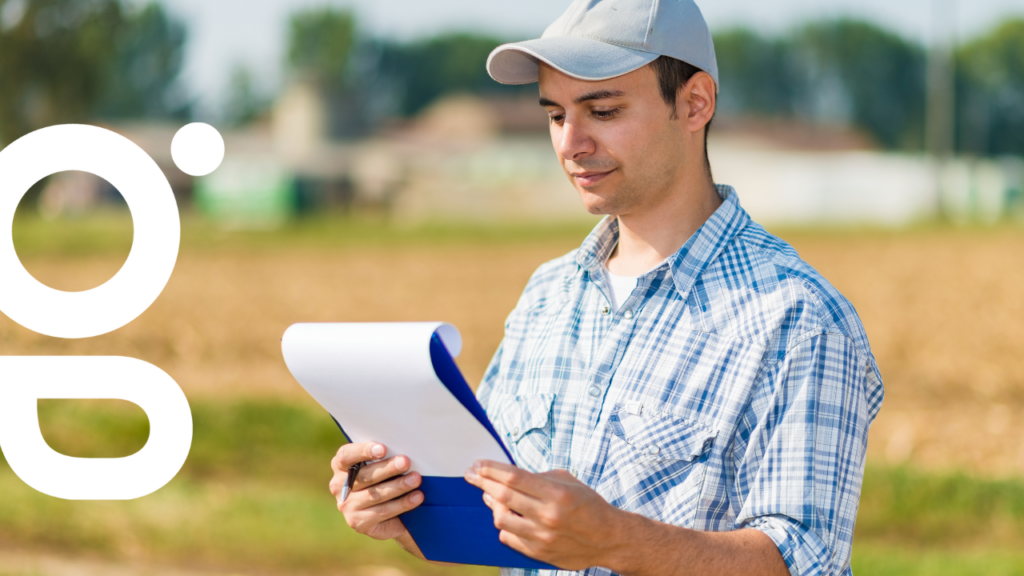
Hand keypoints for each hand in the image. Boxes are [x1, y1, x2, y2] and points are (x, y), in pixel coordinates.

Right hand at [329, 442, 424, 543]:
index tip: (383, 449)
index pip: (346, 456)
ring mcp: (347, 506)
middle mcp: (339, 486)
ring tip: (416, 479)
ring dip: (398, 486)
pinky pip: (383, 512)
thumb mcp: (379, 464)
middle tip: (406, 462)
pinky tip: (416, 497)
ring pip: (375, 495)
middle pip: (364, 476)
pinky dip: (402, 504)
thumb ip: (383, 456)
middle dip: (388, 468)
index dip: (363, 451)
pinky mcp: (358, 523)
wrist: (388, 512)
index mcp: (340, 466)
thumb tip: (403, 447)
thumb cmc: (384, 477)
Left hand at [464, 460, 625, 570]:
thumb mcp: (568, 482)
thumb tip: (507, 474)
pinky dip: (504, 524)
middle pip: (503, 496)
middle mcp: (548, 516)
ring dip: (491, 504)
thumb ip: (538, 477)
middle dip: (482, 482)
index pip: (514, 477)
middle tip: (471, 474)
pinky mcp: (538, 553)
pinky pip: (509, 537)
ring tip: (489, 494)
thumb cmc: (588, 505)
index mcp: (557, 494)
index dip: (491, 469)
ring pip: (501, 519)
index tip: (478, 464)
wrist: (609, 539)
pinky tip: (505, 515)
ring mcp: (542, 537)